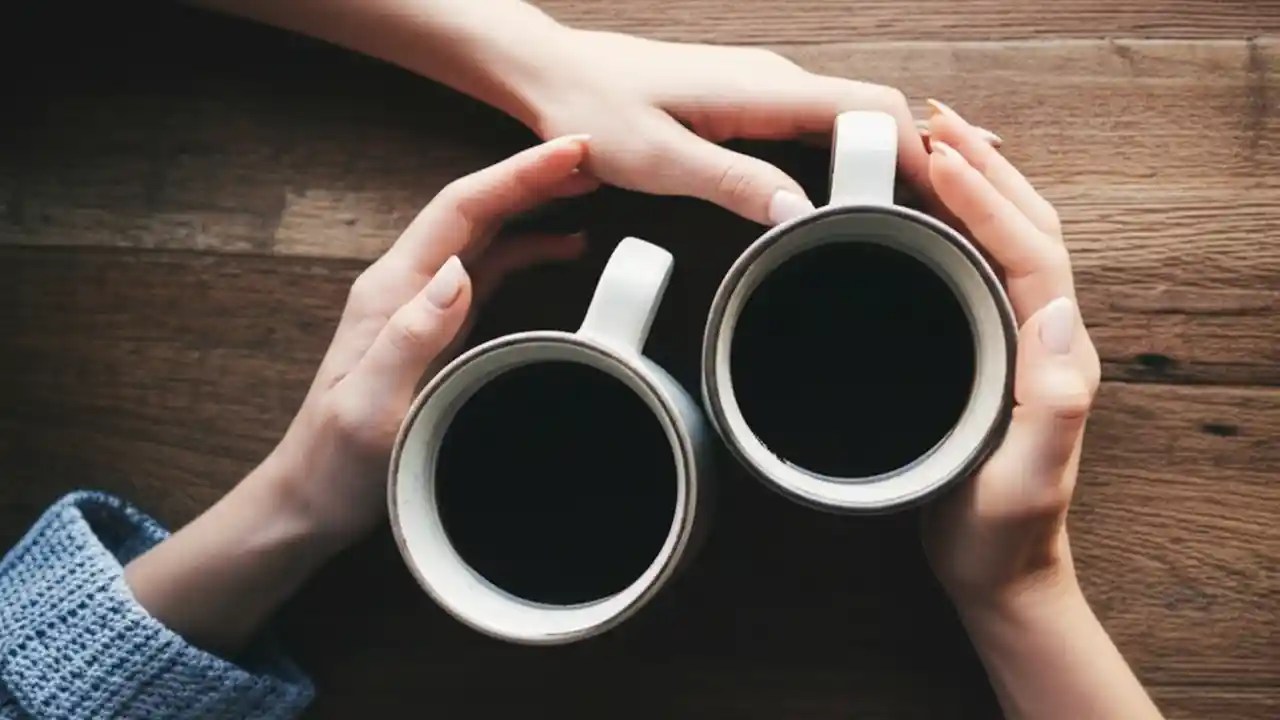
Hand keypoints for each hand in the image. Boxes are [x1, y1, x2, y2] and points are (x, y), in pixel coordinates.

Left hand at [270, 135, 596, 542]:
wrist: (312, 497)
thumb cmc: (336, 461)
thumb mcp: (370, 407)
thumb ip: (410, 338)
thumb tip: (460, 272)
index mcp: (393, 292)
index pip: (461, 210)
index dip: (517, 175)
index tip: (570, 152)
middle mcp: (407, 286)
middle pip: (476, 208)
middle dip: (532, 176)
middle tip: (593, 157)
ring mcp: (423, 305)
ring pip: (486, 234)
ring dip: (534, 205)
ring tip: (588, 188)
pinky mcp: (439, 328)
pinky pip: (491, 270)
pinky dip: (530, 249)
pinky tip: (564, 247)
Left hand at [517, 27, 931, 225]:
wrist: (553, 73)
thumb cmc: (593, 112)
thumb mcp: (658, 159)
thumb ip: (732, 182)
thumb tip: (800, 213)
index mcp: (764, 89)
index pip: (871, 109)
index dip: (919, 153)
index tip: (948, 202)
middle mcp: (776, 81)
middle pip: (875, 113)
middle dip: (922, 161)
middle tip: (953, 221)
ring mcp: (765, 90)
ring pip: (852, 119)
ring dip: (891, 159)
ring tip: (927, 211)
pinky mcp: (749, 105)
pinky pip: (820, 126)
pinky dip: (855, 154)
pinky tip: (869, 183)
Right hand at [919, 101, 1101, 608]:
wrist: (997, 571)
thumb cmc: (1003, 531)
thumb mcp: (1030, 476)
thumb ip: (1055, 400)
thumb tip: (1058, 308)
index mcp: (1056, 356)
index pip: (1029, 251)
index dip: (988, 197)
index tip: (939, 154)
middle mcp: (1045, 338)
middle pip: (1027, 227)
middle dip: (985, 168)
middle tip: (931, 123)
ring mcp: (1018, 342)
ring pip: (1006, 240)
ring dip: (974, 185)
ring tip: (927, 146)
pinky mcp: (990, 351)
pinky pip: (979, 269)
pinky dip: (955, 224)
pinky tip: (922, 213)